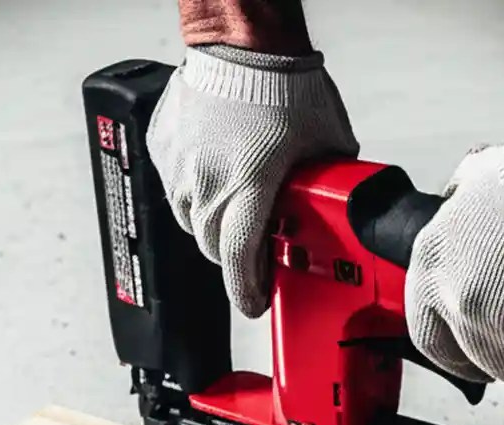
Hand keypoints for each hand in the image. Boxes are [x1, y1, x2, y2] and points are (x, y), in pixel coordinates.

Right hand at [147, 45, 358, 316]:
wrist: (243, 42)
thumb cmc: (284, 84)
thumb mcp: (327, 146)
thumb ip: (329, 186)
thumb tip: (341, 206)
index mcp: (248, 189)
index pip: (239, 261)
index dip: (248, 291)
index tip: (255, 303)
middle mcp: (207, 184)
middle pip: (214, 247)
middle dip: (236, 257)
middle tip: (257, 252)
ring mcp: (180, 167)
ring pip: (191, 220)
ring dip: (214, 225)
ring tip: (238, 210)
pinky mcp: (163, 148)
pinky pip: (175, 186)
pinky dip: (195, 192)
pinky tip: (218, 177)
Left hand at [406, 121, 503, 384]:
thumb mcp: (473, 178)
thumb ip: (458, 204)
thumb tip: (460, 206)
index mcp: (431, 262)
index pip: (425, 332)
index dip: (451, 352)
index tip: (467, 356)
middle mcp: (454, 296)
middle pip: (469, 357)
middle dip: (496, 363)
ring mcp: (493, 320)